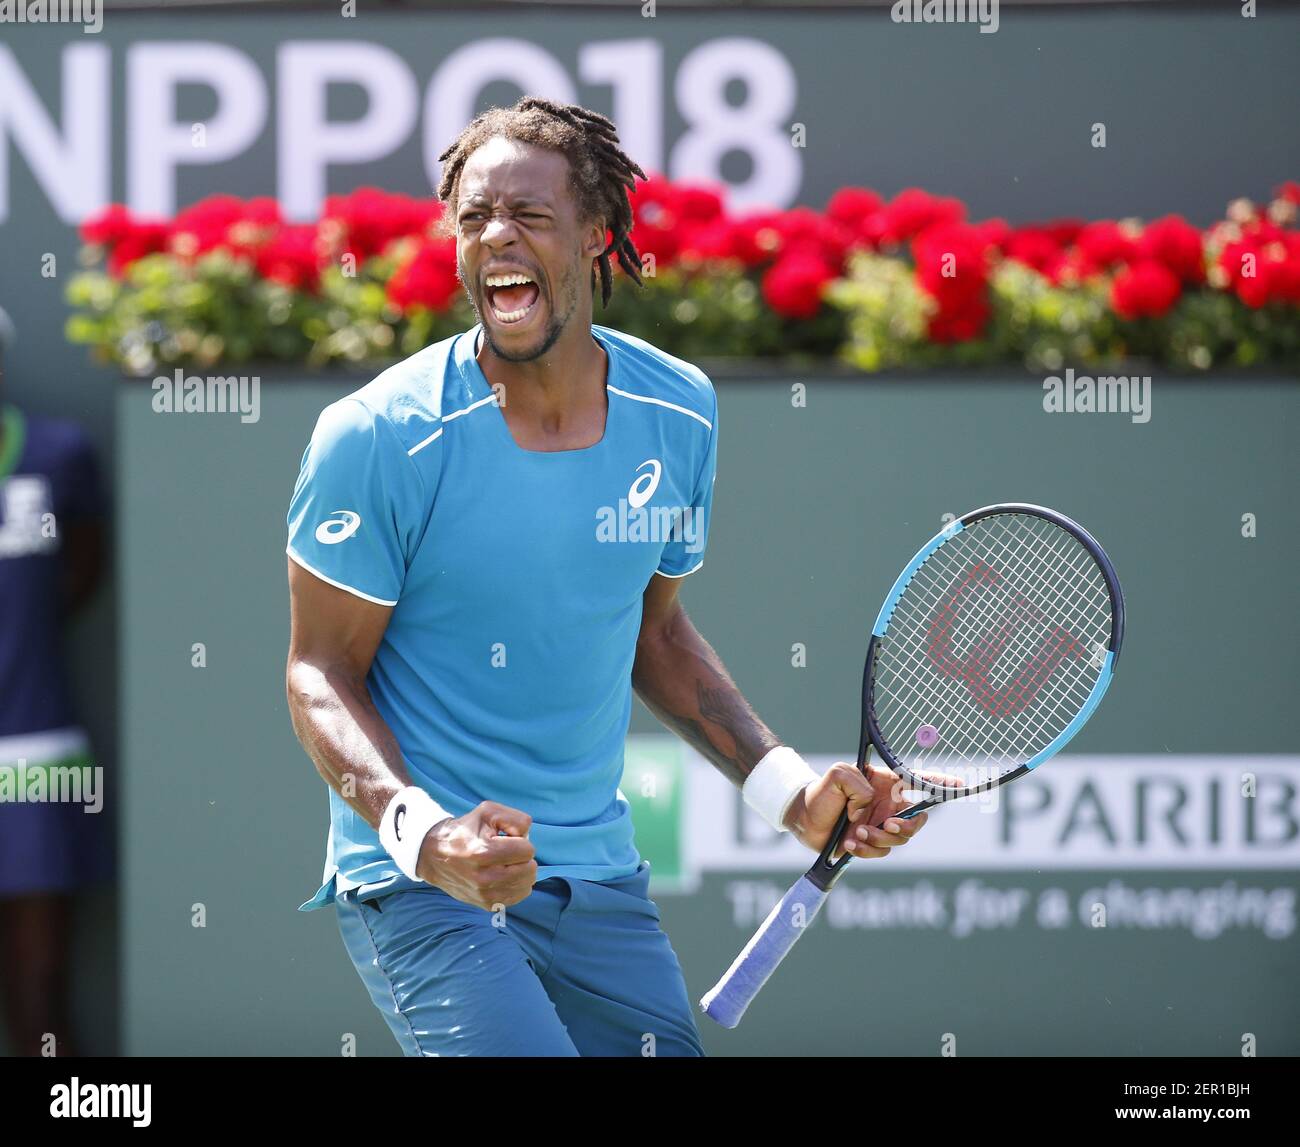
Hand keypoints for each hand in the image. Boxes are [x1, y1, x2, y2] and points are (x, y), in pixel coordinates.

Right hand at [416, 800, 537, 908]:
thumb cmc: (466, 830)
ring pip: (527, 884)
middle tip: (506, 852)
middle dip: (522, 857)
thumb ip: (515, 819)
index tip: (506, 839)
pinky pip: (519, 896)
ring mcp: (486, 894)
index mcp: (484, 852)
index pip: (527, 850)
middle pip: (530, 869)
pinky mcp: (487, 905)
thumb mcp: (488, 812)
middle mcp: (485, 878)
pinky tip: (504, 875)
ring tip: (504, 863)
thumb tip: (528, 838)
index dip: (521, 841)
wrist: (436, 855)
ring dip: (521, 871)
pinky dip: (517, 885)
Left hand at [781, 761, 933, 858]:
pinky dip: (866, 849)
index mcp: (886, 785)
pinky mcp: (870, 844)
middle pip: (917, 819)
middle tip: (888, 824)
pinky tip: (848, 843)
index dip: (941, 784)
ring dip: (878, 838)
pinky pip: (881, 852)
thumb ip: (858, 783)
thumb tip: (871, 805)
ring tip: (856, 831)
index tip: (960, 784)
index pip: (919, 782)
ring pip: (899, 839)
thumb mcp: (838, 774)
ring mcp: (880, 826)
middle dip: (907, 825)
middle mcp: (888, 806)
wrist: (802, 818)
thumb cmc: (822, 791)